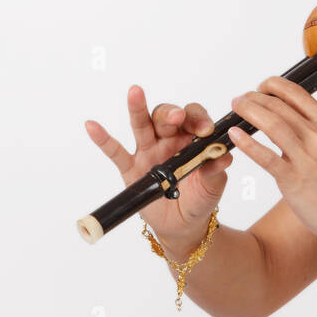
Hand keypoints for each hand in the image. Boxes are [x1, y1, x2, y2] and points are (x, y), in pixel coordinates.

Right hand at [84, 87, 231, 247]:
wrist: (184, 225)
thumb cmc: (200, 199)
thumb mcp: (213, 186)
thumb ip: (216, 170)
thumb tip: (223, 156)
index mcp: (191, 139)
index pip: (193, 119)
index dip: (199, 120)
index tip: (206, 130)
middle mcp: (168, 140)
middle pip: (166, 117)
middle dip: (171, 114)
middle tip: (178, 117)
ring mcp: (148, 151)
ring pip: (142, 125)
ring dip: (138, 108)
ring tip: (135, 92)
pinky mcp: (130, 168)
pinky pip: (115, 152)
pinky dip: (103, 139)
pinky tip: (92, 126)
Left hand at [228, 76, 316, 251]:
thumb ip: (316, 133)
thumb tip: (288, 122)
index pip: (298, 94)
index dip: (274, 85)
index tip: (260, 87)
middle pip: (280, 106)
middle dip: (255, 98)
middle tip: (240, 99)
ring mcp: (307, 158)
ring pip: (272, 123)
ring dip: (249, 111)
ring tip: (235, 108)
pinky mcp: (294, 180)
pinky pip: (265, 156)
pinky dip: (247, 143)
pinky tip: (234, 136)